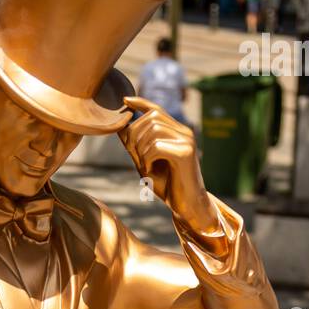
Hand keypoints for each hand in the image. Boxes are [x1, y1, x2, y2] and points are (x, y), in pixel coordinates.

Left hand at [120, 95, 217, 234]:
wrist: (187, 206)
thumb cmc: (167, 185)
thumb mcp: (146, 162)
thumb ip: (136, 145)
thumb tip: (121, 126)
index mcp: (176, 131)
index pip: (156, 109)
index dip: (140, 103)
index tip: (124, 101)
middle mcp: (184, 131)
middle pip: (151, 117)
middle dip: (135, 135)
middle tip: (134, 157)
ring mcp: (187, 140)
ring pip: (153, 130)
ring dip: (141, 150)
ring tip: (145, 167)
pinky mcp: (186, 152)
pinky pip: (157, 146)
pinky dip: (147, 159)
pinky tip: (150, 171)